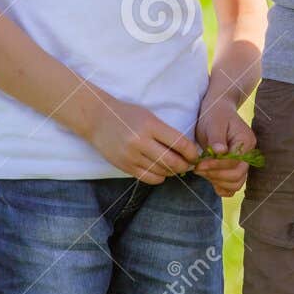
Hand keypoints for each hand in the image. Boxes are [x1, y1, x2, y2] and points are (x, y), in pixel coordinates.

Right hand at [85, 91, 201, 183]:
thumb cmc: (127, 115)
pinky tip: (162, 172)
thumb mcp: (149, 117)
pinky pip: (148, 178)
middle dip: (185, 165)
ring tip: (176, 167)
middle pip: (172, 161)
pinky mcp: (124, 166)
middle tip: (189, 164)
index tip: (195, 155)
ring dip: (172, 172)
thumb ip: (166, 132)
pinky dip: (159, 177)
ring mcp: (131, 156)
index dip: (191, 152)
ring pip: (161, 171)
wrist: (98, 119)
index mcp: (150, 125)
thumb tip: (187, 150)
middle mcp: (140, 142)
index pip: (179, 143)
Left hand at [194, 95, 257, 198]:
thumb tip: (220, 152)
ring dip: (218, 182)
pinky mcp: (235, 167)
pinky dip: (223, 188)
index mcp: (246, 140)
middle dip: (215, 175)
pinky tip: (210, 182)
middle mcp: (249, 153)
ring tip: (202, 172)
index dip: (216, 166)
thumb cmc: (215, 114)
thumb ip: (216, 138)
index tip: (199, 165)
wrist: (217, 110)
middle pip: (237, 175)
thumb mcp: (213, 123)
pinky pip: (233, 185)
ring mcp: (244, 162)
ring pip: (237, 183)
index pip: (234, 162)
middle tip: (198, 169)